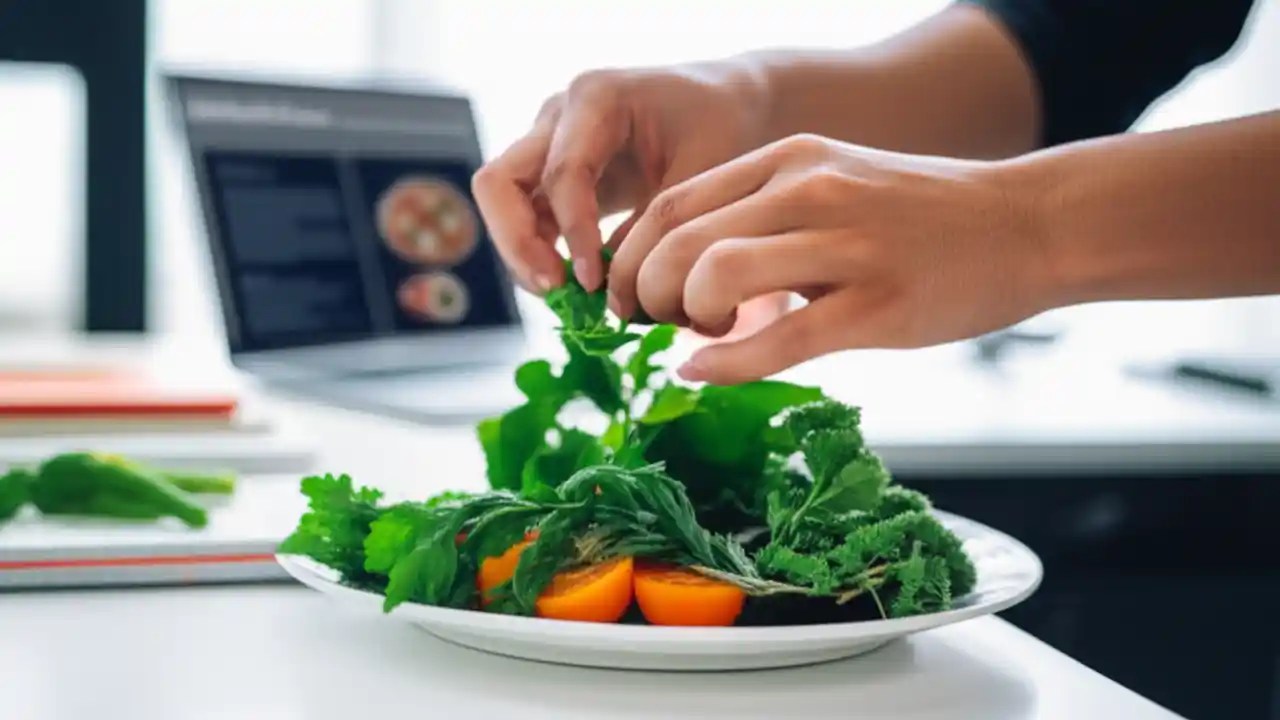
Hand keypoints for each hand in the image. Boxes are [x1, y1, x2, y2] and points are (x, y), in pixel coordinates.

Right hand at [472, 61, 769, 293]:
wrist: (726, 102)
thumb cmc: (722, 125)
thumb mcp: (706, 171)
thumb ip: (659, 223)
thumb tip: (616, 289)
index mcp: (597, 99)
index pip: (561, 174)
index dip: (573, 233)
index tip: (594, 282)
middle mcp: (558, 116)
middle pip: (499, 182)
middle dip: (517, 243)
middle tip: (556, 291)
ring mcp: (548, 144)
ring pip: (502, 203)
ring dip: (522, 254)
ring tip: (565, 297)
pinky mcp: (553, 175)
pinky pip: (525, 217)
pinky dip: (539, 253)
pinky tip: (576, 286)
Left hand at [607, 134, 1049, 383]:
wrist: (1029, 223)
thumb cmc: (923, 216)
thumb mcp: (835, 183)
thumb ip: (764, 212)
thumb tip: (686, 268)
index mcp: (790, 160)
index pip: (672, 206)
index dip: (631, 258)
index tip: (627, 296)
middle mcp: (810, 191)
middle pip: (679, 243)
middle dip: (644, 294)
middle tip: (651, 324)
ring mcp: (845, 246)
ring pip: (717, 278)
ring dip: (683, 320)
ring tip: (697, 336)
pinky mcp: (878, 304)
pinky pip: (780, 338)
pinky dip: (724, 362)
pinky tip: (702, 370)